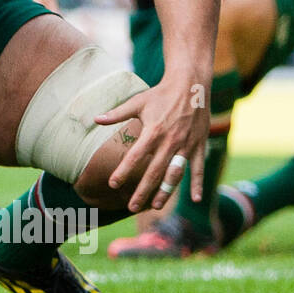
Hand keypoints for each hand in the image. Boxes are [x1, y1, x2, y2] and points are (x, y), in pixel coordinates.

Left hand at [94, 75, 208, 211]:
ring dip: (166, 192)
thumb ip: (116, 114)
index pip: (135, 156)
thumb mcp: (137, 102)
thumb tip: (94, 119)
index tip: (113, 184)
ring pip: (174, 174)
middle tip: (131, 207)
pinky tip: (195, 199)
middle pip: (154, 172)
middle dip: (142, 191)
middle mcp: (170, 141)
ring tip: (156, 207)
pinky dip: (197, 183)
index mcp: (153, 131)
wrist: (191, 85)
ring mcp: (186, 145)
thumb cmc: (160, 94)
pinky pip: (198, 168)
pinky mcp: (199, 145)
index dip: (123, 171)